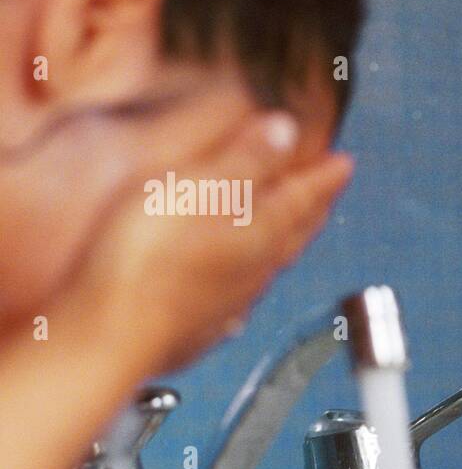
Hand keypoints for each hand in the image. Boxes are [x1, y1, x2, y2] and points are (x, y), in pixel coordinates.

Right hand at [0, 73, 327, 329]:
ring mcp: (229, 302)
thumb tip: (286, 131)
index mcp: (259, 232)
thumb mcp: (194, 189)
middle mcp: (255, 270)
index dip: (324, 176)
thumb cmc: (144, 261)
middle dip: (313, 207)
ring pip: (272, 263)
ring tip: (293, 226)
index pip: (304, 196)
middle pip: (295, 231)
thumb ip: (242, 160)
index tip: (343, 163)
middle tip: (327, 192)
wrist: (109, 338)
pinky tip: (242, 283)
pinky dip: (252, 277)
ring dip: (287, 240)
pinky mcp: (201, 326)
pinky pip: (242, 294)